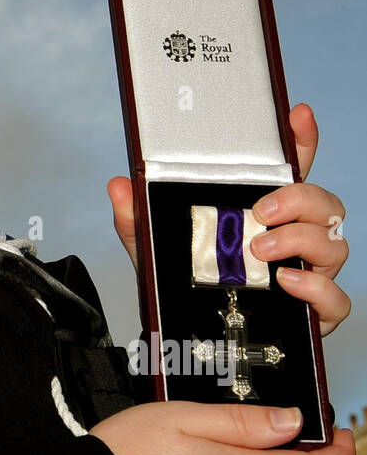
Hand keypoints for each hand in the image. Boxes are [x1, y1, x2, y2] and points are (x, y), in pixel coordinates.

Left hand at [106, 103, 350, 337]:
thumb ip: (136, 218)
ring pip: (335, 244)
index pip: (293, 169)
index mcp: (265, 213)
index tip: (297, 116)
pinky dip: (316, 289)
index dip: (301, 140)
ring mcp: (309, 273)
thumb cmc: (188, 284)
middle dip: (300, 198)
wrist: (193, 339)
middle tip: (260, 211)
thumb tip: (119, 186)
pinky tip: (286, 282)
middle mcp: (295, 239)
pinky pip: (337, 299)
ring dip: (301, 240)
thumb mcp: (155, 248)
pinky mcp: (315, 312)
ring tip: (260, 250)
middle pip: (324, 203)